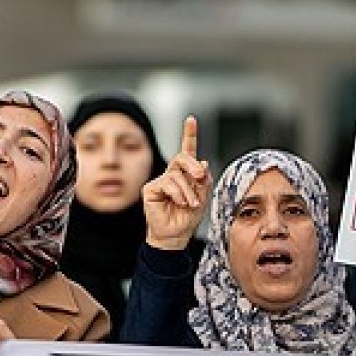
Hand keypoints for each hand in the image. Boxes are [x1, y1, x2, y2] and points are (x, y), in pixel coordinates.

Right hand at [143, 116, 210, 249]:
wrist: (175, 236)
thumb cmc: (188, 218)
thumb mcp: (203, 198)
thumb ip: (204, 180)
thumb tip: (203, 162)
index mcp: (185, 174)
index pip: (187, 151)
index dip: (189, 135)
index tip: (191, 120)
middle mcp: (172, 174)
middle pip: (182, 157)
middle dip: (193, 165)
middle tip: (200, 176)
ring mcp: (160, 181)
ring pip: (177, 175)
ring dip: (188, 190)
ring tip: (190, 204)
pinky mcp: (151, 189)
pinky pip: (167, 184)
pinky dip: (178, 194)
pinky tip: (180, 203)